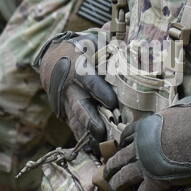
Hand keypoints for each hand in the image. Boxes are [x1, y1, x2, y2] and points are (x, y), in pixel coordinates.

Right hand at [37, 33, 117, 153]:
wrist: (53, 59)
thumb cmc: (81, 49)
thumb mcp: (93, 42)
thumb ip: (113, 42)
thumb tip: (138, 37)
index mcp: (78, 66)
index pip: (88, 79)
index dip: (99, 91)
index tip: (112, 102)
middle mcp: (70, 87)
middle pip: (80, 106)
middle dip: (90, 121)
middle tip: (102, 133)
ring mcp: (67, 102)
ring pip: (76, 121)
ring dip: (88, 136)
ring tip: (100, 150)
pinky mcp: (66, 113)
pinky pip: (75, 128)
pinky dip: (84, 141)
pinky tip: (94, 153)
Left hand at [102, 98, 190, 190]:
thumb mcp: (178, 109)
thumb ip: (173, 112)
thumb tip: (185, 106)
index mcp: (144, 127)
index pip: (127, 135)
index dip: (123, 143)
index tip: (120, 147)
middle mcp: (140, 145)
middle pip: (119, 157)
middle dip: (111, 165)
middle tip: (105, 171)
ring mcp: (145, 164)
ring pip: (124, 176)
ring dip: (117, 183)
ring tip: (112, 188)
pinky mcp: (155, 181)